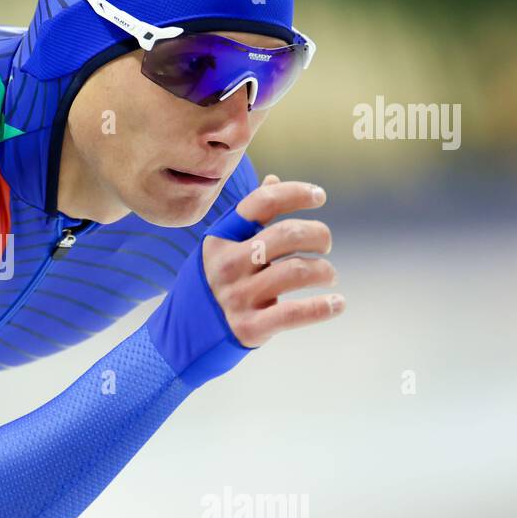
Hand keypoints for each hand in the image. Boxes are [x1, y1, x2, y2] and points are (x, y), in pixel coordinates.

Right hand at [202, 174, 342, 347]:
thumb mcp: (220, 248)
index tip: (319, 196)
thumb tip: (274, 179)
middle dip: (318, 235)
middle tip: (325, 244)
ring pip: (298, 271)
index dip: (295, 192)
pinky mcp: (249, 327)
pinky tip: (337, 304)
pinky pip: (295, 313)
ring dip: (325, 271)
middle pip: (287, 234)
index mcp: (220, 239)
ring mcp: (237, 296)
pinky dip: (324, 307)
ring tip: (329, 276)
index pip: (261, 202)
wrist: (179, 338)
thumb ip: (247, 218)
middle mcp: (227, 264)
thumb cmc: (208, 286)